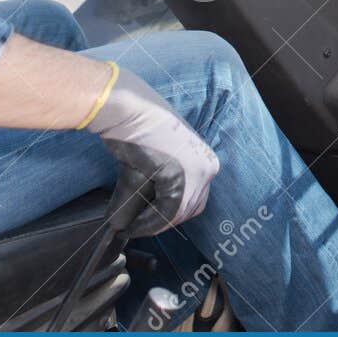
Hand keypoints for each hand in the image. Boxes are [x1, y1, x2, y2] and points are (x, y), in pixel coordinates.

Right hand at [84, 67, 218, 236]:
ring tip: (133, 226)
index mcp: (206, 160)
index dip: (171, 215)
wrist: (129, 110)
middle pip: (190, 209)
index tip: (149, 221)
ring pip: (178, 214)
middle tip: (141, 225)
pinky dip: (148, 223)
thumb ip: (160, 185)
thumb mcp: (159, 159)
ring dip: (154, 223)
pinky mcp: (180, 178)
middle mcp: (208, 168)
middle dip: (164, 220)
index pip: (195, 200)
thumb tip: (145, 214)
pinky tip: (132, 225)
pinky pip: (165, 212)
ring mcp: (197, 174)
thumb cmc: (139, 128)